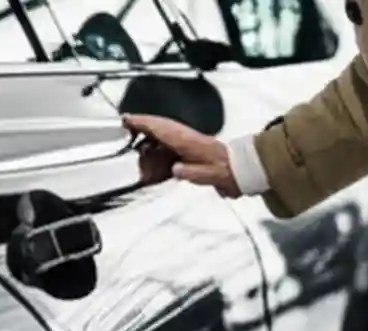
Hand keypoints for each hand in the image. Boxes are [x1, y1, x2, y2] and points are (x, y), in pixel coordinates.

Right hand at [123, 114, 241, 197]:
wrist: (241, 171)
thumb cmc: (225, 171)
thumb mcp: (210, 175)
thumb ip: (192, 172)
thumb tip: (175, 169)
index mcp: (187, 141)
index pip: (161, 128)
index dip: (143, 123)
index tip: (126, 119)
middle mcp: (184, 139)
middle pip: (157, 131)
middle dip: (142, 136)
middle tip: (133, 146)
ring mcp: (185, 144)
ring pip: (160, 141)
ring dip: (149, 152)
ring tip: (145, 169)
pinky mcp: (188, 152)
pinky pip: (166, 150)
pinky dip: (157, 156)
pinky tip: (153, 169)